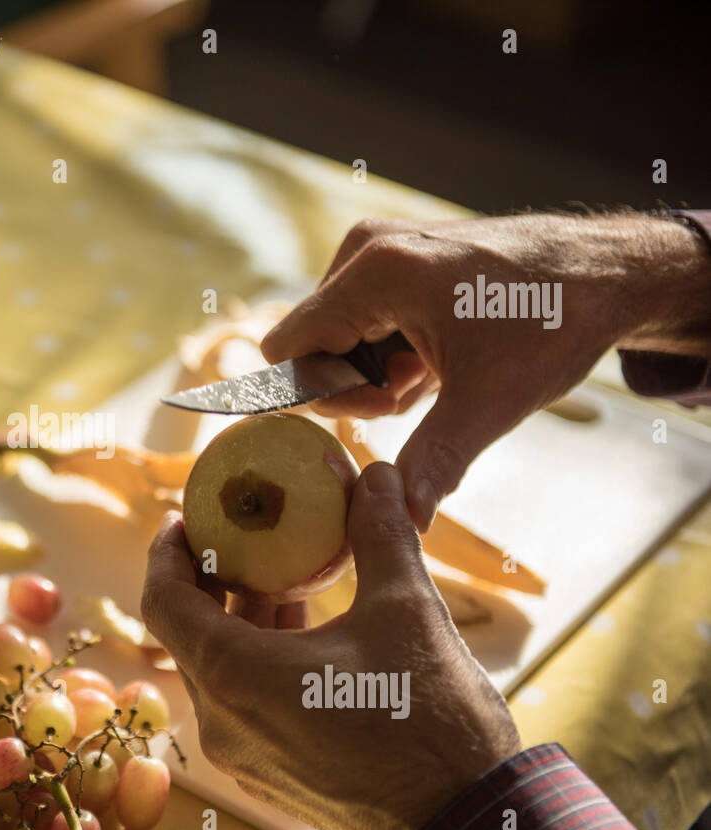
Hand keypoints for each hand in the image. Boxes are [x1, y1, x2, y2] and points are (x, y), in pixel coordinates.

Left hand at [140, 462, 520, 829]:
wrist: (469, 824)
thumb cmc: (435, 721)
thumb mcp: (408, 609)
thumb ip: (382, 534)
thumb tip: (377, 475)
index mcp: (236, 677)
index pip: (164, 602)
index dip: (166, 552)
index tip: (184, 517)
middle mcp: (223, 723)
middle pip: (186, 635)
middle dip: (207, 580)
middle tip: (235, 536)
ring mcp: (243, 758)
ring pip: (217, 671)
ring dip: (238, 620)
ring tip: (278, 572)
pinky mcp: (270, 777)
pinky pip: (241, 705)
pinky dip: (255, 659)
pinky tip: (302, 627)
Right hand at [260, 214, 710, 528]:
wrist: (607, 273)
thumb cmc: (554, 322)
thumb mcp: (490, 402)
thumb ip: (433, 458)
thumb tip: (403, 518)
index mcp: (377, 274)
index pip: (288, 348)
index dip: (321, 393)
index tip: (385, 403)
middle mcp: (367, 249)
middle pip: (311, 345)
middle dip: (358, 385)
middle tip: (420, 394)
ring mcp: (381, 245)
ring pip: (337, 335)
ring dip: (378, 370)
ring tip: (437, 372)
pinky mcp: (397, 252)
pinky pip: (362, 315)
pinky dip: (392, 347)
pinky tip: (438, 355)